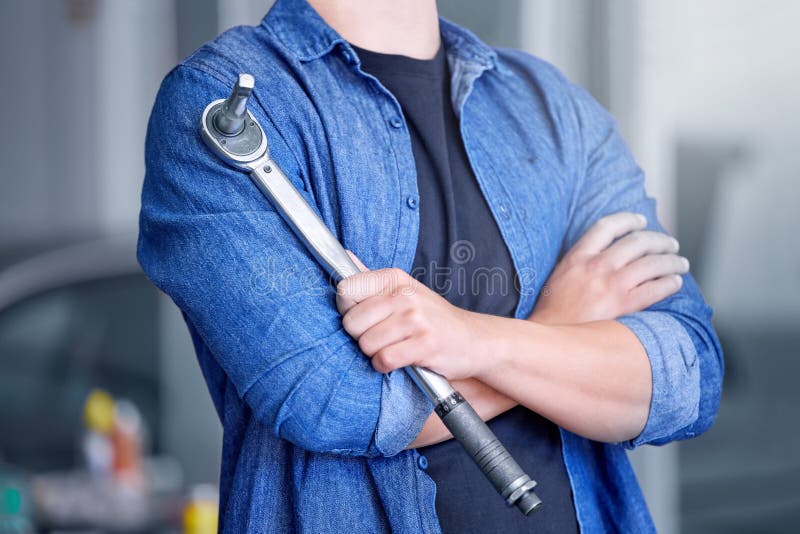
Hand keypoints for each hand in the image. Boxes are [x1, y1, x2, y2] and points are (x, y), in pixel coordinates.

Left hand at [337, 253, 486, 378]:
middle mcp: (404, 295)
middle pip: (351, 322)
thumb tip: (344, 256)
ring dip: (375, 353)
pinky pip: (384, 360)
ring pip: (366, 344)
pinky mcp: (424, 345)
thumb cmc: (432, 318)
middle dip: (361, 336)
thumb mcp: (404, 291)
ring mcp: (416, 319)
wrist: (473, 340)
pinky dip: (386, 366)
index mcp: (395, 278)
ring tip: (394, 346)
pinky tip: (399, 360)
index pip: (346, 290)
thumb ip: (371, 278)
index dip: (348, 309)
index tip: (365, 316)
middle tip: (383, 336)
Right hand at [530, 212, 688, 324]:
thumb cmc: (552, 315)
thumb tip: (603, 256)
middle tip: (670, 244)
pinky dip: (670, 282)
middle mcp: (595, 266)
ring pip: (652, 263)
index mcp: (577, 257)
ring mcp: (610, 285)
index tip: (641, 220)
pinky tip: (675, 283)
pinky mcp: (623, 306)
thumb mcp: (559, 279)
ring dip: (672, 261)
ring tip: (680, 263)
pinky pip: (656, 288)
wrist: (549, 341)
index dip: (628, 220)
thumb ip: (579, 264)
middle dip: (659, 240)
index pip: (607, 227)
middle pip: (637, 241)